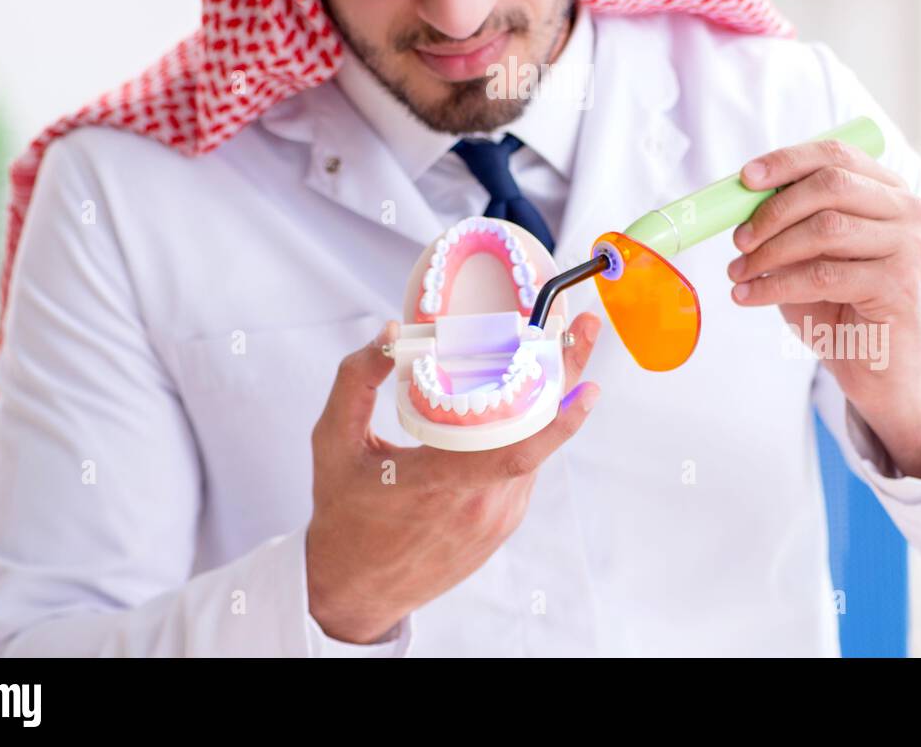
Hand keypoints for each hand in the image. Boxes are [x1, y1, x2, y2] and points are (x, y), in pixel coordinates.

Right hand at [304, 312, 600, 643]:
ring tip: (553, 351)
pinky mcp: (501, 526)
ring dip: (548, 403)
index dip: (558, 416)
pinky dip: (529, 432)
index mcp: (442, 482)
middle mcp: (481, 503)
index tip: (587, 380)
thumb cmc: (343, 512)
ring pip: (534, 451)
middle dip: (566, 379)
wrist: (353, 589)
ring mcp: (497, 518)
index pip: (517, 447)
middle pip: (538, 435)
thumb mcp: (333, 441)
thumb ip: (356, 380)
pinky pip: (524, 469)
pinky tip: (521, 400)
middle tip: (584, 331)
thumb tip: (391, 331)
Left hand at [726, 138, 920, 478]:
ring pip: (826, 229)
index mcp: (886, 190)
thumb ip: (788, 220)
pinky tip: (749, 295)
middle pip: (831, 184)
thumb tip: (739, 198)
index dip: (787, 161)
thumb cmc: (839, 303)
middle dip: (774, 210)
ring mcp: (909, 246)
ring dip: (770, 251)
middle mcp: (908, 210)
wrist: (876, 366)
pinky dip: (776, 284)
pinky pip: (823, 275)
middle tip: (738, 239)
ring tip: (738, 272)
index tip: (745, 178)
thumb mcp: (807, 252)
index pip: (836, 154)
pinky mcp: (899, 284)